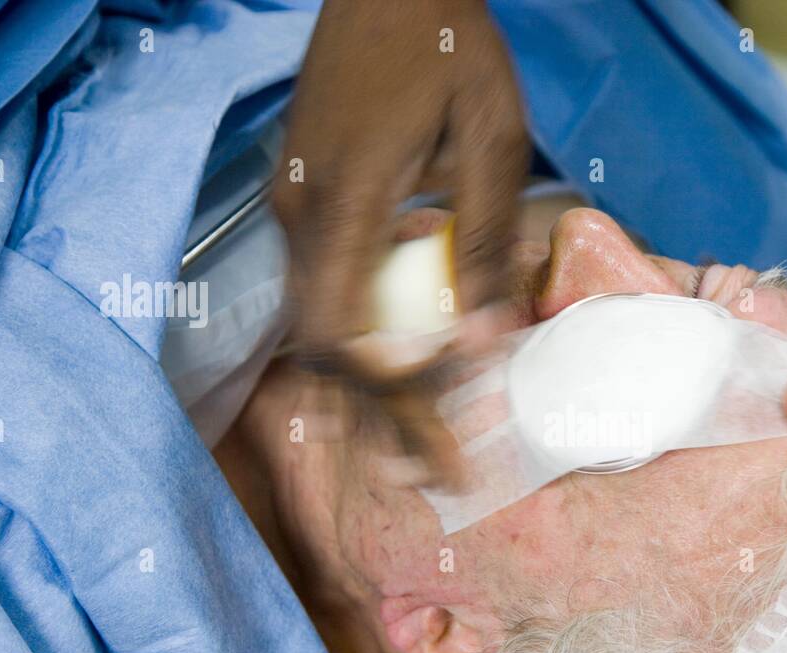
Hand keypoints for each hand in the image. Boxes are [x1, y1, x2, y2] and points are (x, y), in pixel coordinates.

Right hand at [272, 0, 528, 481]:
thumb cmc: (447, 45)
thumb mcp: (491, 137)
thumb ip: (485, 242)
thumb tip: (486, 341)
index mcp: (346, 200)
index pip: (349, 337)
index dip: (394, 404)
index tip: (442, 452)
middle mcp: (303, 215)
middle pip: (328, 347)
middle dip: (382, 417)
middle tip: (434, 473)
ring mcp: (295, 208)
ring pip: (320, 326)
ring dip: (369, 387)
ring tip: (417, 441)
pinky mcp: (306, 200)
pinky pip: (325, 293)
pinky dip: (362, 341)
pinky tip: (399, 367)